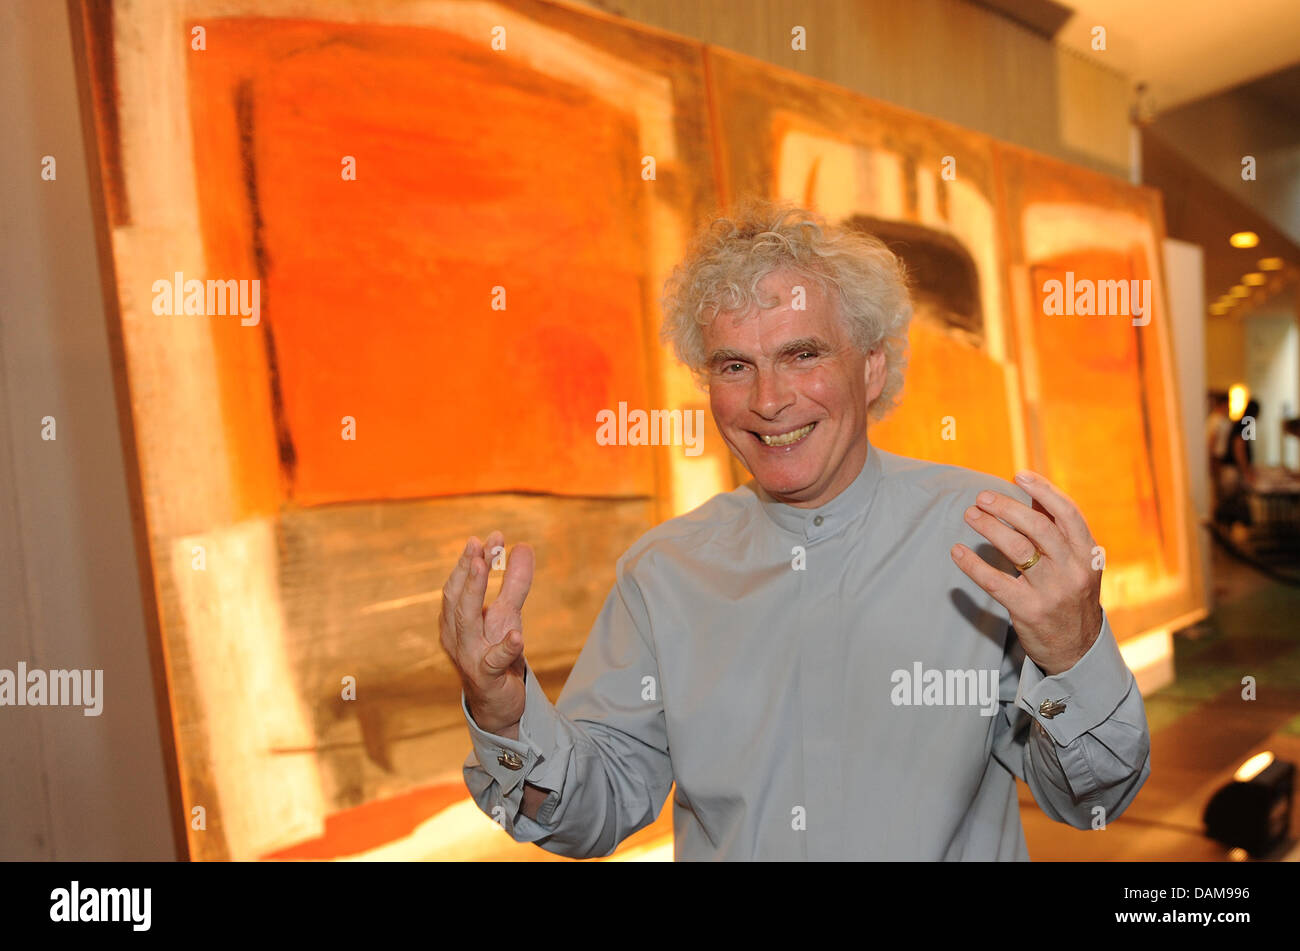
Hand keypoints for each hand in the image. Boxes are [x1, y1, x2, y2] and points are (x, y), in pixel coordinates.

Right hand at [439, 530, 534, 733]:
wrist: (498, 703)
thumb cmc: (497, 653)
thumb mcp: (508, 615)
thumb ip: (514, 582)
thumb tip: (523, 545)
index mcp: (456, 618)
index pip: (459, 583)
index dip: (472, 558)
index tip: (492, 536)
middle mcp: (456, 636)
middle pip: (456, 598)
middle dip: (468, 568)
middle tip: (478, 542)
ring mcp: (469, 657)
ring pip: (466, 623)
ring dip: (474, 591)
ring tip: (484, 566)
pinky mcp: (487, 677)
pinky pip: (494, 661)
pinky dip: (504, 648)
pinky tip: (517, 636)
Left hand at [950, 471, 1102, 675]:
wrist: (1077, 649)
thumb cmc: (1071, 595)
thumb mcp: (1077, 563)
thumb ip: (1058, 530)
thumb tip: (1034, 493)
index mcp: (1088, 553)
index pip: (1068, 513)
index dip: (1044, 490)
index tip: (1018, 475)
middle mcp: (1074, 570)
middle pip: (1039, 528)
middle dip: (1008, 508)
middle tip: (982, 498)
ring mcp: (1052, 591)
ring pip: (1018, 550)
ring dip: (989, 528)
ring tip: (969, 515)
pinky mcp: (1029, 610)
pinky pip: (996, 582)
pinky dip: (973, 564)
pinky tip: (957, 552)